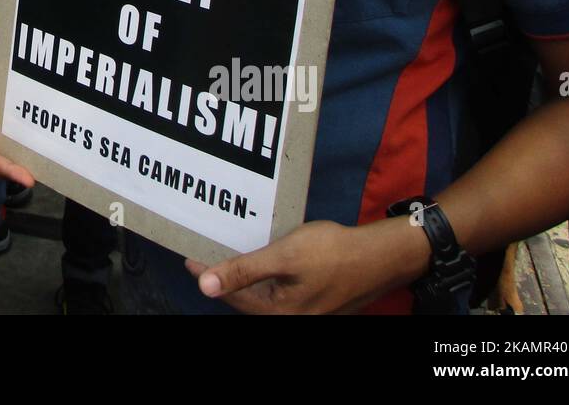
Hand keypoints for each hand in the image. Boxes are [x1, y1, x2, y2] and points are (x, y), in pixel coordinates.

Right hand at [0, 59, 34, 187]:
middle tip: (31, 179)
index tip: (22, 176)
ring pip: (4, 159)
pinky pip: (14, 150)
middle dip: (10, 171)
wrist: (1, 63)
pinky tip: (37, 162)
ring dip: (17, 167)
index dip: (0, 167)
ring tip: (36, 174)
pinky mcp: (7, 135)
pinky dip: (23, 157)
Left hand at [183, 218, 425, 313]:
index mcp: (278, 314)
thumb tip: (204, 285)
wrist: (380, 256)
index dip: (207, 273)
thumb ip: (243, 271)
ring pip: (262, 292)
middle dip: (225, 275)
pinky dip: (266, 273)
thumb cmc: (335, 254)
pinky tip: (262, 255)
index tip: (188, 255)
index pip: (230, 295)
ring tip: (229, 249)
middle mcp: (289, 318)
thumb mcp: (283, 257)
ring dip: (245, 273)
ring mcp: (303, 310)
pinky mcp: (312, 300)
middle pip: (245, 297)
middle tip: (207, 250)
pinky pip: (279, 288)